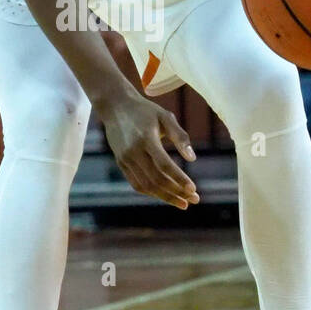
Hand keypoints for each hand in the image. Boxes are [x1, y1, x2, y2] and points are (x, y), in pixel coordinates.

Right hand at [98, 89, 198, 208]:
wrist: (115, 107)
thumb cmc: (145, 111)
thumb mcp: (165, 116)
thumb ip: (180, 136)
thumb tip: (192, 159)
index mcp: (146, 139)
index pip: (164, 165)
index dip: (179, 179)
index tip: (193, 189)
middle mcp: (133, 152)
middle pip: (156, 179)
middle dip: (177, 192)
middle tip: (195, 199)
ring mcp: (125, 159)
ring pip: (146, 186)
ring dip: (166, 197)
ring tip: (183, 202)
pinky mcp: (121, 163)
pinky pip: (136, 184)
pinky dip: (152, 192)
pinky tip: (166, 195)